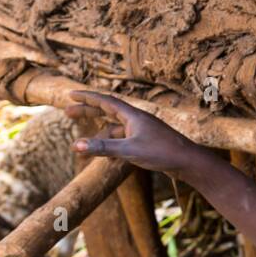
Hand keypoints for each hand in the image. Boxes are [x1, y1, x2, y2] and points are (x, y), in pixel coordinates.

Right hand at [65, 90, 206, 179]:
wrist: (188, 162)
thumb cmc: (163, 153)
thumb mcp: (129, 150)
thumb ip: (103, 148)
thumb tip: (76, 146)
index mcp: (133, 115)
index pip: (106, 101)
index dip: (87, 97)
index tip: (70, 94)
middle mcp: (138, 120)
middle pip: (108, 111)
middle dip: (87, 111)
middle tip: (67, 113)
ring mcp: (143, 131)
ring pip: (115, 128)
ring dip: (98, 135)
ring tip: (81, 146)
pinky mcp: (148, 143)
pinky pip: (123, 139)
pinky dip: (111, 145)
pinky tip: (105, 156)